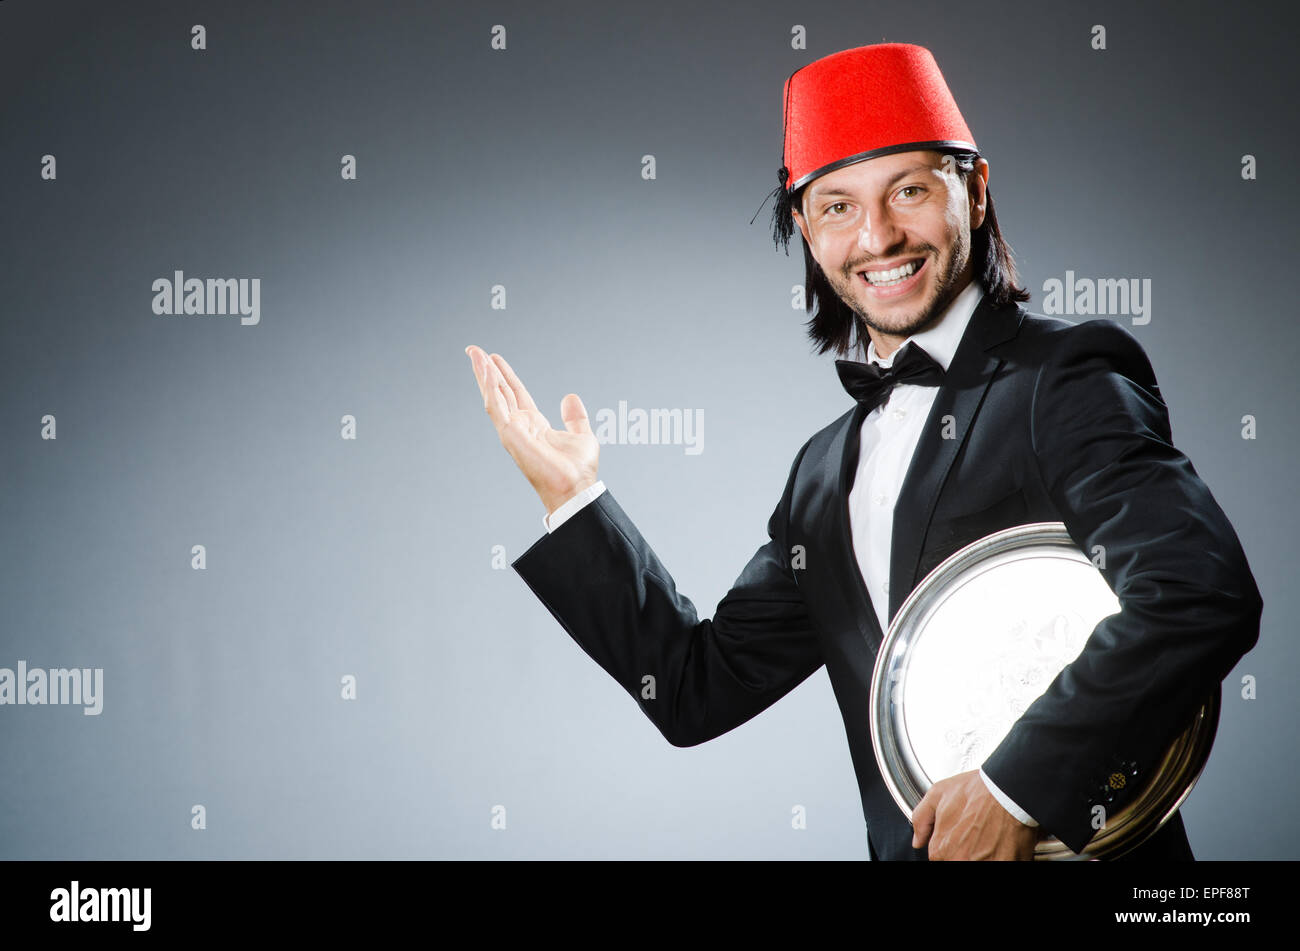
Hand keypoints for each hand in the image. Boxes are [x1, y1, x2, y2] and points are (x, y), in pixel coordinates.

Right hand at [465, 345, 599, 515]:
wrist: (576, 487)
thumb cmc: (578, 470)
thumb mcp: (582, 435)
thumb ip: (575, 417)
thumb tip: (570, 397)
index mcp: (534, 424)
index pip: (515, 393)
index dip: (505, 375)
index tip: (494, 358)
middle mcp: (520, 426)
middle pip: (500, 391)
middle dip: (487, 371)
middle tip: (474, 350)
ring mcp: (512, 430)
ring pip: (494, 396)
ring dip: (483, 375)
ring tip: (475, 354)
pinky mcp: (510, 434)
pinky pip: (496, 406)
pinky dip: (489, 388)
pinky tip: (484, 371)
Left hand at [911, 769, 1043, 860]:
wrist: (1010, 790)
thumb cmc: (978, 790)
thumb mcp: (937, 794)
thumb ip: (921, 820)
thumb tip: (917, 840)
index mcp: (941, 849)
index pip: (939, 858)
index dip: (951, 846)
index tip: (961, 836)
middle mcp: (959, 860)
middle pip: (957, 861)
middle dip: (966, 851)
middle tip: (976, 836)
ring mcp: (983, 865)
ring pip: (976, 863)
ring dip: (982, 856)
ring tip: (989, 840)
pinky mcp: (1005, 864)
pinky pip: (999, 863)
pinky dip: (1000, 856)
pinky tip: (1001, 844)